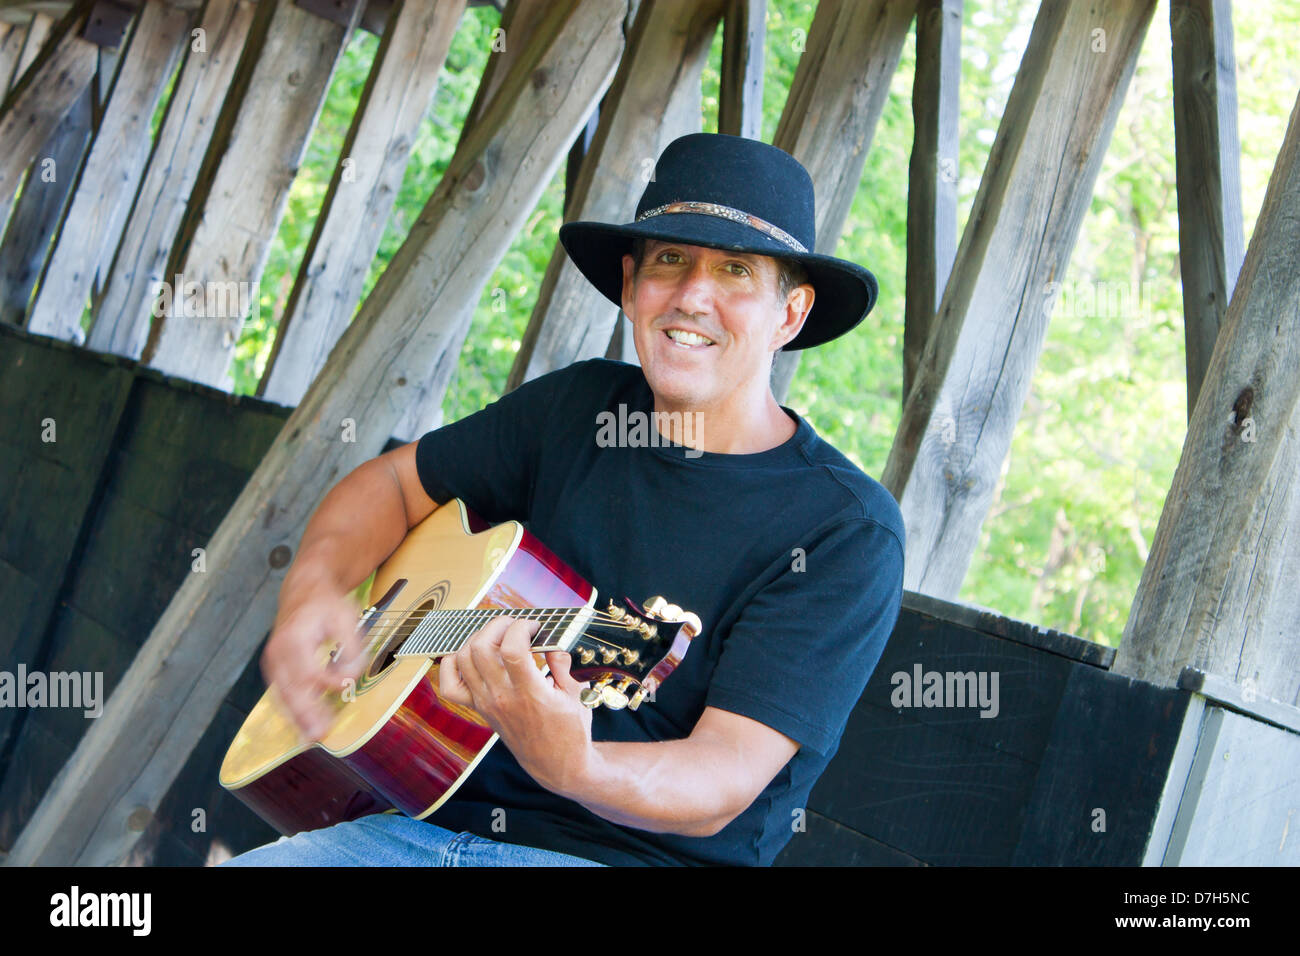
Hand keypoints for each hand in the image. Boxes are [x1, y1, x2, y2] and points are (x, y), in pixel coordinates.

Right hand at [260, 589, 366, 741]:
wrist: (304, 590)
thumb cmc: (326, 604)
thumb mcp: (346, 616)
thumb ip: (351, 647)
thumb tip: (351, 675)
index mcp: (294, 638)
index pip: (309, 672)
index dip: (327, 685)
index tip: (347, 688)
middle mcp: (278, 652)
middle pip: (290, 690)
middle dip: (305, 715)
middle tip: (319, 736)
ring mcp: (273, 662)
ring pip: (282, 696)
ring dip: (297, 719)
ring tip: (310, 740)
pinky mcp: (275, 668)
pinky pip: (281, 694)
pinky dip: (292, 711)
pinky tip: (302, 727)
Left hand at [438, 615, 593, 792]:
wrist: (556, 764)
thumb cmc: (570, 730)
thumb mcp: (577, 694)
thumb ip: (562, 663)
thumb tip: (551, 641)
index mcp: (530, 693)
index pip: (512, 649)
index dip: (521, 627)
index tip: (535, 626)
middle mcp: (502, 697)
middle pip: (482, 647)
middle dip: (498, 625)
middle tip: (516, 626)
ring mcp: (486, 703)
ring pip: (463, 658)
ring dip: (479, 637)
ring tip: (499, 636)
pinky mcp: (479, 709)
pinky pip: (450, 685)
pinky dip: (453, 664)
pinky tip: (473, 655)